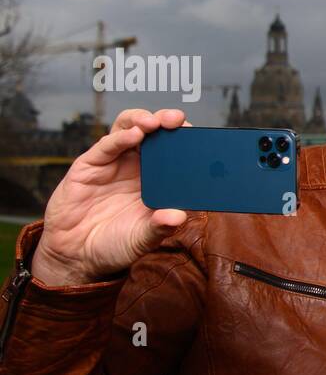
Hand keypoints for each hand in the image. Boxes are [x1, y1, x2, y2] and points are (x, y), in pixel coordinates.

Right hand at [30, 108, 191, 286]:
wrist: (75, 254)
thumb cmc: (114, 244)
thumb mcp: (142, 240)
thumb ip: (159, 227)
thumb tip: (179, 217)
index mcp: (157, 182)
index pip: (175, 154)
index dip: (186, 142)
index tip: (200, 139)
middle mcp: (138, 168)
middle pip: (155, 134)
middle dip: (168, 123)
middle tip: (178, 121)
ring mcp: (114, 163)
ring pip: (130, 129)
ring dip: (145, 120)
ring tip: (156, 122)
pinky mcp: (90, 165)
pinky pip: (107, 145)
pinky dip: (121, 137)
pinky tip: (134, 134)